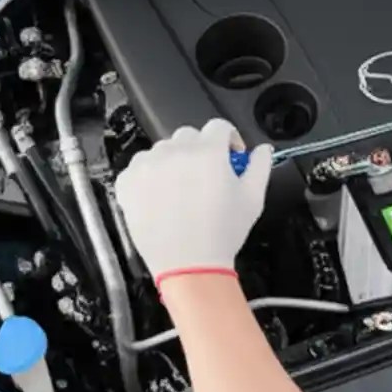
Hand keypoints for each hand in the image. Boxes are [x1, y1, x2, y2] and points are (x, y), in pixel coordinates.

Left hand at [115, 119, 272, 280]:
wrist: (188, 266)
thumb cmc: (222, 233)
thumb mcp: (253, 199)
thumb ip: (260, 166)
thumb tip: (262, 150)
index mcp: (208, 152)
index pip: (219, 126)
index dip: (229, 139)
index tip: (231, 155)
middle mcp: (175, 152)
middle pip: (189, 135)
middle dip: (201, 150)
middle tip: (207, 176)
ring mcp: (148, 165)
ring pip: (163, 150)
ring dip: (174, 161)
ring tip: (182, 189)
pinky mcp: (128, 182)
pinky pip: (140, 166)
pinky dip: (150, 175)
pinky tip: (162, 196)